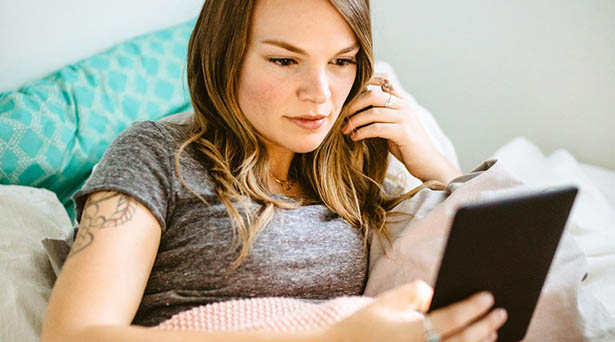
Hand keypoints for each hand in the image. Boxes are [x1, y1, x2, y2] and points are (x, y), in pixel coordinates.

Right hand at [324, 280, 506, 341]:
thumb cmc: (366, 325)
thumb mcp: (386, 302)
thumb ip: (414, 292)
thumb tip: (437, 293)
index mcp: (410, 333)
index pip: (451, 318)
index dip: (473, 307)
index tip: (488, 296)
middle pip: (463, 341)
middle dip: (485, 326)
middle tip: (501, 312)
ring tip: (492, 331)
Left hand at [341, 74, 461, 183]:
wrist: (427, 163)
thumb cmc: (407, 146)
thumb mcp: (394, 126)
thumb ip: (381, 115)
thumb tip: (357, 111)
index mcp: (403, 101)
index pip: (384, 81)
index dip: (366, 81)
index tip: (349, 93)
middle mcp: (405, 106)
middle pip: (373, 95)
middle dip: (353, 105)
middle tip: (341, 116)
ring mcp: (405, 118)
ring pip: (373, 112)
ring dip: (355, 121)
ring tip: (345, 129)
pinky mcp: (404, 133)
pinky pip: (377, 128)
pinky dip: (362, 132)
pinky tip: (355, 137)